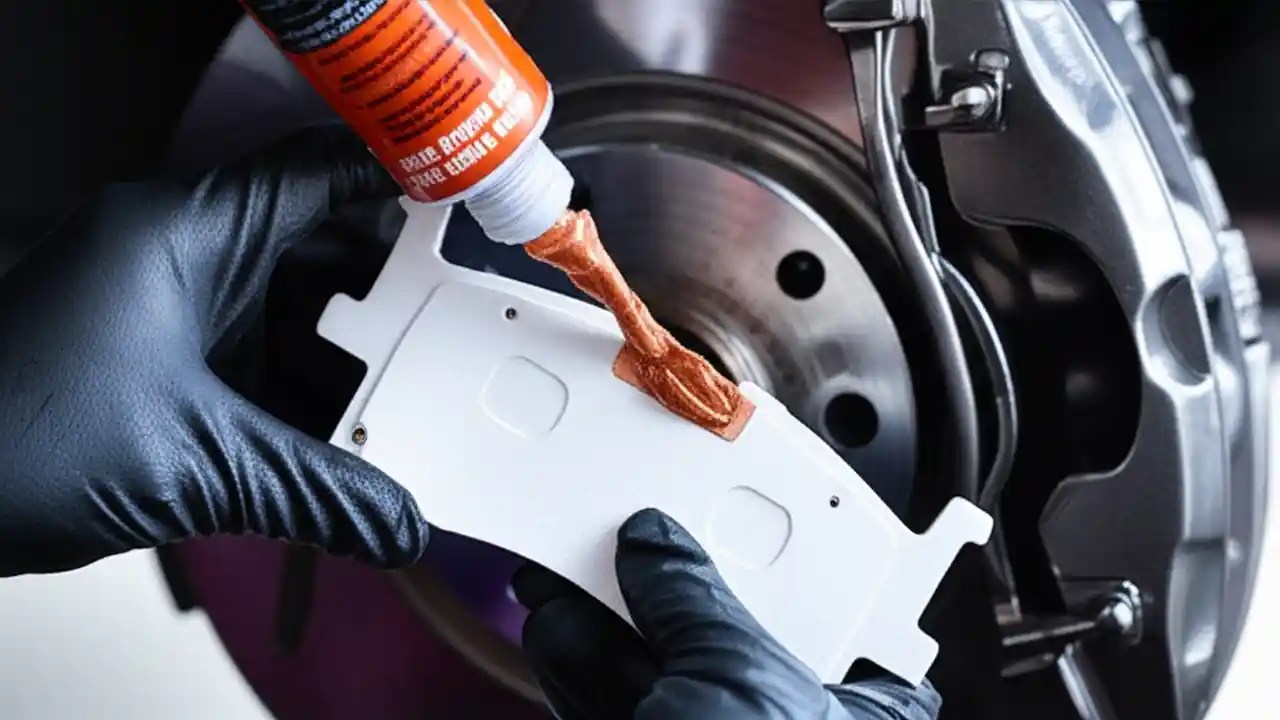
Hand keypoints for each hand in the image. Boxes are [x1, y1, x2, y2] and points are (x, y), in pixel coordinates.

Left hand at [0, 127, 427, 575]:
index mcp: (183, 233)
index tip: (466, 199)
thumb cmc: (4, 439)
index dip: (400, 179)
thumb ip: (317, 493)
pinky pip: (253, 350)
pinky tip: (340, 430)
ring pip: (287, 304)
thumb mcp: (195, 466)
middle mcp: (176, 252)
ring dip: (344, 350)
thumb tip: (396, 524)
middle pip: (316, 244)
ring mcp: (163, 301)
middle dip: (387, 290)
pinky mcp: (156, 350)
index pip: (317, 172)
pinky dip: (300, 386)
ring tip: (406, 389)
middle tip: (453, 320)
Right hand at [515, 509, 941, 719]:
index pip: (843, 610)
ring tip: (575, 552)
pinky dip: (576, 651)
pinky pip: (606, 690)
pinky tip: (557, 614)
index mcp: (849, 707)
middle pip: (725, 619)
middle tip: (634, 515)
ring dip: (609, 603)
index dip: (804, 552)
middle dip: (672, 569)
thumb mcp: (741, 680)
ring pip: (654, 656)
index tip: (768, 497)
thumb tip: (661, 546)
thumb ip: (697, 601)